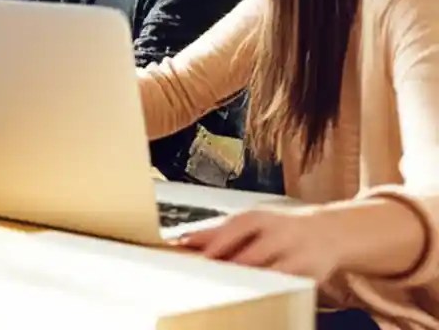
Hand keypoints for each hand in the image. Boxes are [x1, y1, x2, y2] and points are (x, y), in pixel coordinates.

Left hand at [176, 206, 342, 282]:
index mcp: (258, 218)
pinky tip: (256, 296)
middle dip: (227, 270)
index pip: (232, 230)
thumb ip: (218, 233)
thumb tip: (183, 241)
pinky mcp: (310, 274)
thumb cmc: (279, 228)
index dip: (212, 245)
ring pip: (268, 273)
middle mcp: (278, 233)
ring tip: (226, 291)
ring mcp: (296, 254)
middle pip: (249, 256)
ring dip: (247, 282)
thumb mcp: (250, 223)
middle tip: (205, 280)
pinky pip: (286, 285)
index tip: (192, 258)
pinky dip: (270, 290)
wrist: (329, 232)